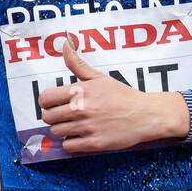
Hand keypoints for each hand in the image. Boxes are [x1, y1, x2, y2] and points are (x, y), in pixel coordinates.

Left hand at [37, 33, 189, 152]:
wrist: (145, 115)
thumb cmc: (122, 95)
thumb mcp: (99, 77)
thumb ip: (77, 63)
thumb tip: (65, 44)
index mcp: (80, 91)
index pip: (45, 98)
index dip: (46, 101)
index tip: (54, 103)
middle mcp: (81, 109)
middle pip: (47, 117)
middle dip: (53, 116)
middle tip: (63, 115)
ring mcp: (87, 128)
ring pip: (56, 132)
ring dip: (62, 129)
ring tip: (73, 125)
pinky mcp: (94, 144)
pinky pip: (68, 146)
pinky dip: (71, 143)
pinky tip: (80, 136)